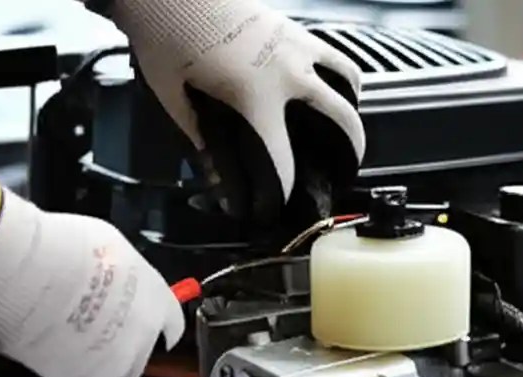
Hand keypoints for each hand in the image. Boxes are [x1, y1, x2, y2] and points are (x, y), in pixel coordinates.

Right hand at [0, 187, 185, 376]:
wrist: (25, 278)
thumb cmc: (55, 249)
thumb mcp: (101, 247)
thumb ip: (112, 273)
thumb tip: (103, 278)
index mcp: (155, 304)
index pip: (169, 325)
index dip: (149, 327)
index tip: (136, 328)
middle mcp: (141, 344)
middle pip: (133, 359)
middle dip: (107, 354)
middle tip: (74, 341)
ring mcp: (112, 375)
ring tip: (39, 363)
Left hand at [113, 0, 364, 212]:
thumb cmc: (167, 34)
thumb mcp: (172, 94)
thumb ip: (196, 134)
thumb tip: (210, 163)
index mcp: (256, 97)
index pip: (283, 158)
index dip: (284, 189)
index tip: (281, 203)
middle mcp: (289, 73)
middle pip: (341, 118)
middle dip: (350, 151)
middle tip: (345, 168)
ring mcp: (297, 47)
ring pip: (349, 81)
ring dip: (354, 106)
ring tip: (350, 123)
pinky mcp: (294, 28)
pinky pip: (335, 53)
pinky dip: (342, 73)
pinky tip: (332, 83)